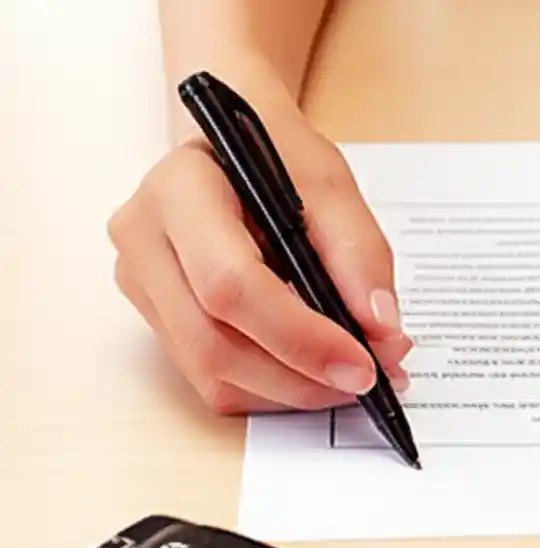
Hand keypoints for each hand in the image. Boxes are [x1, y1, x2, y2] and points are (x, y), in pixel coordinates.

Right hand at [109, 110, 411, 413]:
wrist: (235, 146)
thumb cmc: (278, 155)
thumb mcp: (331, 184)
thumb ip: (360, 253)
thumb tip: (380, 327)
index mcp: (179, 191)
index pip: (231, 285)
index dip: (300, 337)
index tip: (363, 364)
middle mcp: (143, 240)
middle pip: (216, 344)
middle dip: (303, 377)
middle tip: (373, 376)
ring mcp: (142, 284)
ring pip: (213, 373)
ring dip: (293, 391)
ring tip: (354, 373)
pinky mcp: (157, 317)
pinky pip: (213, 378)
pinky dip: (274, 387)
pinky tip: (316, 369)